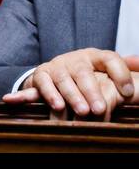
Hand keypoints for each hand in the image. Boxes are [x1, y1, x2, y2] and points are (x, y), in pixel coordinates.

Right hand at [5, 70, 138, 121]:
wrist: (55, 74)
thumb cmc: (87, 76)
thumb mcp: (105, 70)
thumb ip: (123, 67)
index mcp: (94, 56)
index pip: (109, 59)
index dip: (119, 73)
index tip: (128, 92)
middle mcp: (75, 59)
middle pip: (83, 72)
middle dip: (91, 91)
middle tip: (100, 109)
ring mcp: (56, 66)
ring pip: (63, 79)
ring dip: (72, 95)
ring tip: (82, 111)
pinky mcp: (41, 74)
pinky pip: (43, 83)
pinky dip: (49, 94)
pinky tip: (58, 106)